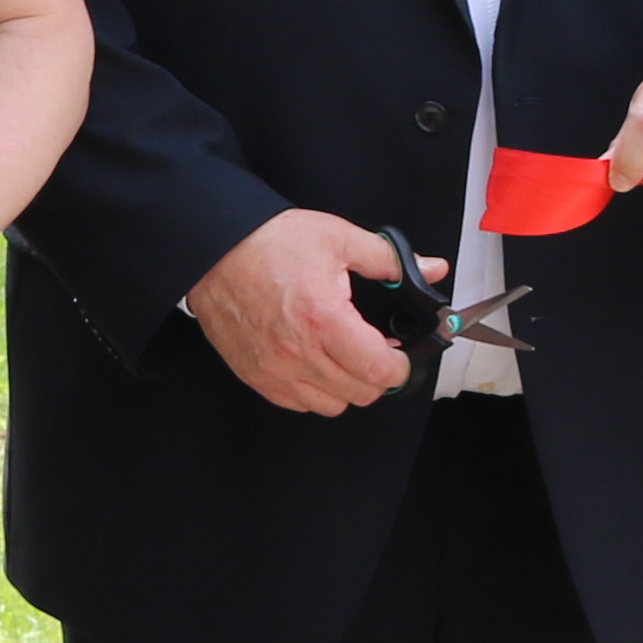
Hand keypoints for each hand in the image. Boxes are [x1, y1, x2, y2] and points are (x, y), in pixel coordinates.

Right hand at [187, 206, 423, 418]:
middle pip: (360, 394)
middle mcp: (299, 352)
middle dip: (376, 375)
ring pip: (332, 405)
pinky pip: (298, 403)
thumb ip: (389, 260)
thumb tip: (430, 269)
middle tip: (373, 351)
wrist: (212, 250)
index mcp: (325, 319)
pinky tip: (313, 362)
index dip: (400, 367)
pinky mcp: (255, 375)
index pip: (380, 371)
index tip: (399, 355)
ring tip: (342, 357)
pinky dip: (313, 391)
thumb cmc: (268, 242)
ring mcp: (275, 369)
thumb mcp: (337, 238)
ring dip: (346, 386)